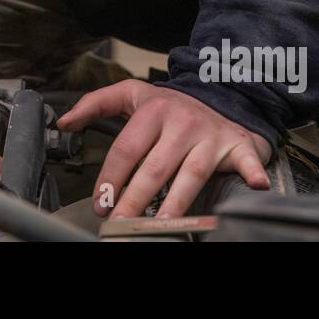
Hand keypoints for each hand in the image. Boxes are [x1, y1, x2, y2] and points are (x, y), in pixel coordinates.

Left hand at [56, 80, 271, 218]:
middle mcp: (182, 123)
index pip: (126, 149)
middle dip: (136, 198)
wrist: (223, 95)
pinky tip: (254, 186)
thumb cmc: (173, 106)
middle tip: (122, 222)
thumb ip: (96, 104)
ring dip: (177, 202)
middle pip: (155, 167)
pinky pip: (246, 160)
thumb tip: (64, 121)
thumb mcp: (134, 94)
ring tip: (162, 224)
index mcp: (154, 111)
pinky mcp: (237, 145)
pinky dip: (252, 172)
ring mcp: (210, 135)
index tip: (101, 203)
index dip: (111, 178)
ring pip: (191, 173)